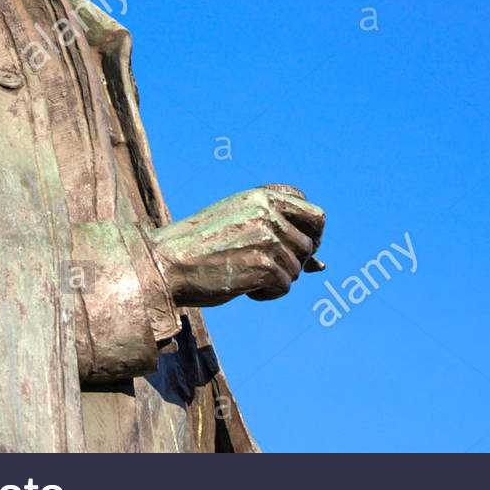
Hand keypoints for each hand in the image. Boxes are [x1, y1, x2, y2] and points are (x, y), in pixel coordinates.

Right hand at [145, 185, 325, 306]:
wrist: (167, 262)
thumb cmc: (203, 246)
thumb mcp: (242, 227)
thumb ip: (279, 236)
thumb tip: (322, 267)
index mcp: (263, 196)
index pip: (314, 212)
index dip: (311, 234)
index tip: (293, 248)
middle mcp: (268, 212)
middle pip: (311, 243)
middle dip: (298, 260)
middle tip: (274, 268)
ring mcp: (267, 237)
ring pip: (298, 268)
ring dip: (278, 279)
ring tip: (247, 275)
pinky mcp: (264, 264)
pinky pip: (285, 286)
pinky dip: (268, 294)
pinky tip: (245, 289)